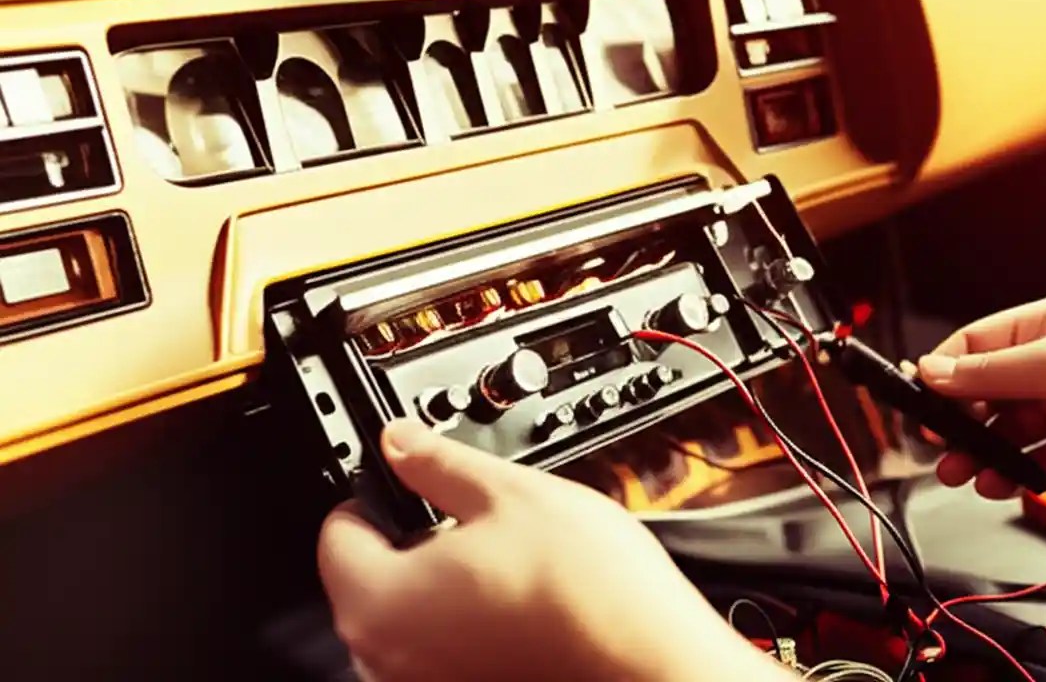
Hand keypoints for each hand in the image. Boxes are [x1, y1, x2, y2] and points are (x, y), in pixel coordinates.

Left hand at [318, 420, 795, 681]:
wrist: (653, 665)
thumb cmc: (589, 595)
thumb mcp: (509, 493)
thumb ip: (436, 463)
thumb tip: (398, 441)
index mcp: (381, 601)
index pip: (336, 532)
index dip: (375, 492)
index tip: (408, 478)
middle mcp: (385, 659)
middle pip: (369, 580)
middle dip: (411, 542)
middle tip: (473, 517)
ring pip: (409, 619)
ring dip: (442, 586)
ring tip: (508, 562)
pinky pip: (442, 653)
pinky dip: (466, 627)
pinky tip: (519, 606)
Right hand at [917, 294, 1045, 500]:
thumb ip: (987, 373)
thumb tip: (932, 371)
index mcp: (1043, 326)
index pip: (974, 346)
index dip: (943, 373)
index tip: (919, 400)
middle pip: (982, 393)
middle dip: (957, 422)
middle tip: (937, 445)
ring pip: (1002, 431)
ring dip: (979, 453)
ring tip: (960, 474)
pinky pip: (1028, 460)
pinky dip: (1009, 472)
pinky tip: (999, 482)